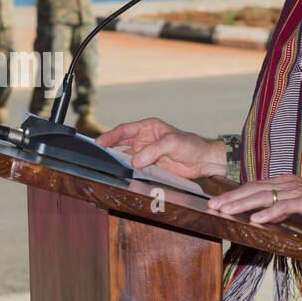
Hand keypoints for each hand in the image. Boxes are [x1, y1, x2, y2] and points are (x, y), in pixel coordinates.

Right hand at [95, 118, 224, 179]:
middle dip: (109, 147)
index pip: (125, 130)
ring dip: (119, 160)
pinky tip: (122, 173)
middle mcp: (145, 139)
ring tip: (107, 164)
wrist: (204, 160)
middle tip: (97, 154)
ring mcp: (147, 153)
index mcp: (149, 127)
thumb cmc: (191, 145)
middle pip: (122, 142)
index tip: (99, 142)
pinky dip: (129, 170)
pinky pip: (136, 168)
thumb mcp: (172, 143)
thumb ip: (153, 150)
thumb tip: (135, 160)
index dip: (111, 136)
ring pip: (127, 156)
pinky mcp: (151, 166)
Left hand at [207, 173, 301, 225]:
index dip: (233, 194)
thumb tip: (260, 216)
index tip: (215, 201)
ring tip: (226, 211)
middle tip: (212, 206)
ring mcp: (297, 191)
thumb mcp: (298, 203)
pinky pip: (285, 206)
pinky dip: (269, 213)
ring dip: (243, 204)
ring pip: (264, 196)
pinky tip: (256, 219)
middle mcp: (287, 184)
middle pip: (253, 189)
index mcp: (283, 182)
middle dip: (231, 198)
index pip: (253, 186)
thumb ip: (280, 206)